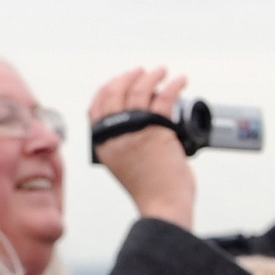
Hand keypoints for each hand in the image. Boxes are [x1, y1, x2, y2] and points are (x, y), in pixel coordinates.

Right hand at [85, 66, 197, 228]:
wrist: (162, 204)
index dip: (107, 89)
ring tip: (161, 71)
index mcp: (103, 144)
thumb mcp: (124, 165)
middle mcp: (115, 135)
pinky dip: (173, 85)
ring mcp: (135, 132)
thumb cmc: (149, 189)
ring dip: (151, 76)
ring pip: (139, 92)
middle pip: (115, 94)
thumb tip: (139, 117)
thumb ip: (125, 142)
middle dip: (128, 77)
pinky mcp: (158, 130)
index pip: (96, 108)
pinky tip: (179, 80)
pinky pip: (164, 98)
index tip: (119, 80)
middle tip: (141, 72)